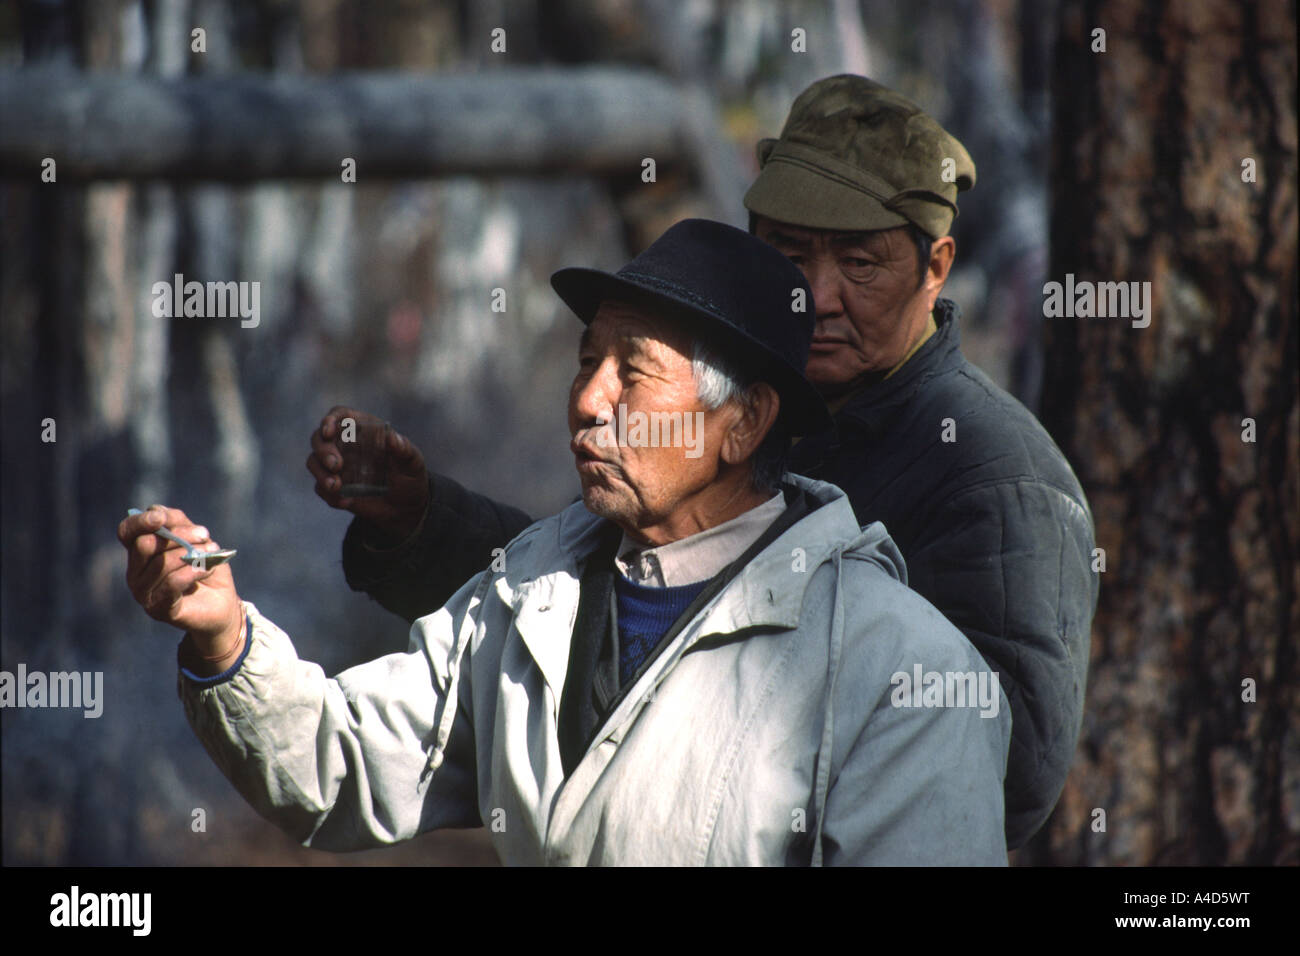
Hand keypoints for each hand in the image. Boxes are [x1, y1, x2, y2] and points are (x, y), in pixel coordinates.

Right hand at [118, 505, 243, 669]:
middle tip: (205, 534)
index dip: (140, 522)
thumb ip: (177, 523)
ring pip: (162, 563)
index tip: (162, 517)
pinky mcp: (159, 610)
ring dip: (192, 553)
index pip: (126, 532)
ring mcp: (143, 594)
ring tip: (212, 551)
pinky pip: (172, 582)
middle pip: (145, 544)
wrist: (223, 603)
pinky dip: (194, 571)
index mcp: (140, 554)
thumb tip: (157, 510)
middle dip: (179, 535)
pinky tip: (208, 569)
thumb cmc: (206, 567)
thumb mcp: (194, 539)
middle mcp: (135, 574)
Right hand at [307, 406, 429, 539]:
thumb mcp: (413, 462)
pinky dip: (329, 495)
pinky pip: (321, 488)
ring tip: (336, 487)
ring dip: (320, 474)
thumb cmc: (410, 476)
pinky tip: (347, 502)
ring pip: (314, 462)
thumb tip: (393, 438)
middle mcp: (345, 445)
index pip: (340, 416)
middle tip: (336, 466)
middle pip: (319, 438)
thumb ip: (405, 449)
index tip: (329, 431)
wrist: (406, 506)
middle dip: (323, 450)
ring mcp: (337, 466)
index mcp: (363, 430)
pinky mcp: (334, 487)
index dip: (330, 420)